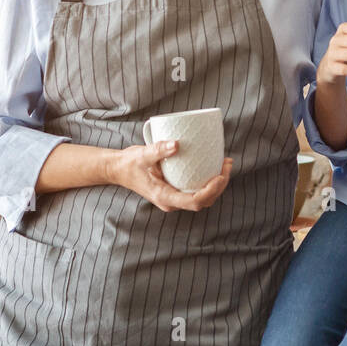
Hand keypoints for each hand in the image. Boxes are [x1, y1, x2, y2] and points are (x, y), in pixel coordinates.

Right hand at [110, 140, 233, 211]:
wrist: (119, 169)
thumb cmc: (129, 164)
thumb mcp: (141, 155)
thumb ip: (158, 150)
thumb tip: (177, 144)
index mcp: (164, 196)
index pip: (193, 201)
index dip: (210, 191)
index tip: (220, 175)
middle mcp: (172, 200)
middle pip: (203, 201)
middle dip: (219, 185)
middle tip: (227, 165)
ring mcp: (175, 196)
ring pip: (203, 197)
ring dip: (217, 184)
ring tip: (225, 164)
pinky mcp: (176, 189)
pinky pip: (197, 189)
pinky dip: (209, 180)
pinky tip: (215, 165)